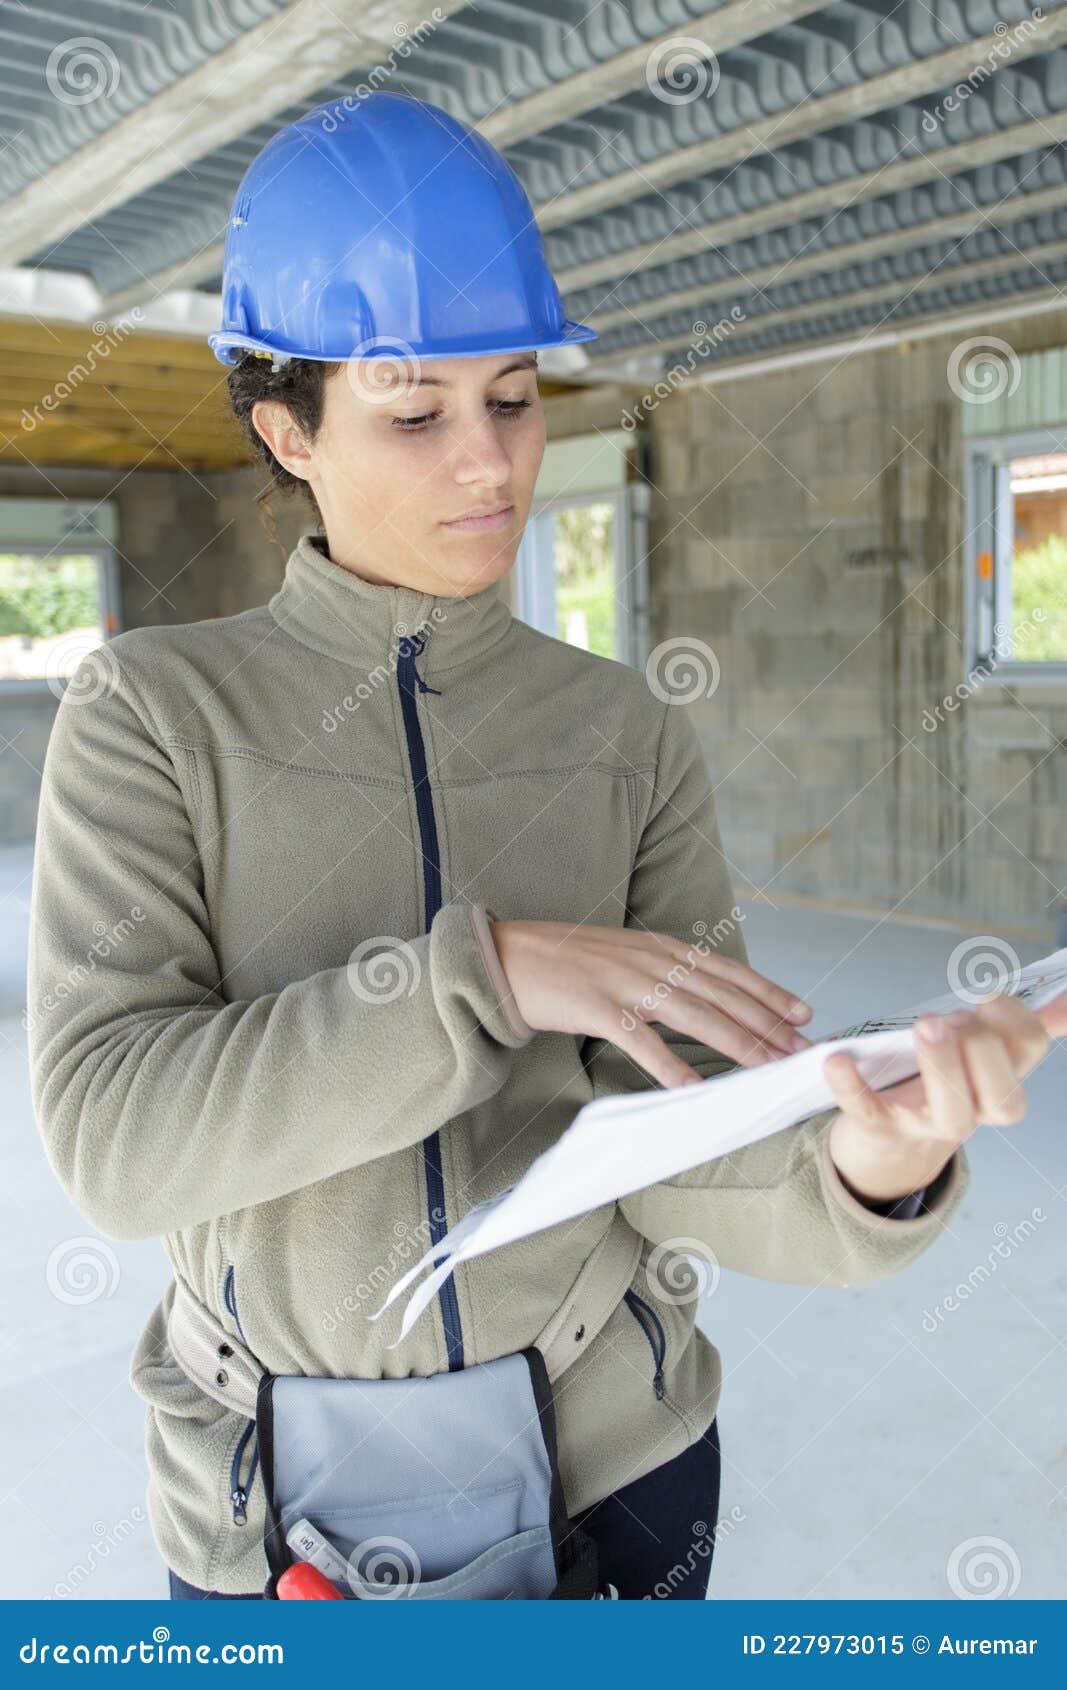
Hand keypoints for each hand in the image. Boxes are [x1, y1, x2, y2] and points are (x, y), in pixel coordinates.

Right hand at [488, 918, 812, 1088]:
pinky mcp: (597, 1007)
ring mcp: (626, 982)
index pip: (728, 972)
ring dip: (737, 1044)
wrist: (507, 957)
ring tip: (767, 1069)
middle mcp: (652, 961)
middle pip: (722, 996)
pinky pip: (640, 1041)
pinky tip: (693, 1087)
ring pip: (695, 1015)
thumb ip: (662, 974)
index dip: (768, 993)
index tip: (803, 1015)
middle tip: (801, 1052)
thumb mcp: (624, 958)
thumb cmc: (566, 965)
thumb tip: (702, 1000)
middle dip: (767, 1025)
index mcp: (661, 948)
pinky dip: (670, 1065)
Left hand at [821, 991, 1064, 1204]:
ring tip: (927, 1025)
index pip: (1030, 1050)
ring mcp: (926, 1122)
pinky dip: (850, 1086)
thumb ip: (1024, 1027)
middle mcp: (973, 1108)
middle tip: (952, 1019)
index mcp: (1001, 1080)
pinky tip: (836, 1059)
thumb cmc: (943, 1082)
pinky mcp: (880, 1127)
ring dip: (943, 1064)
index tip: (985, 997)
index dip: (1013, 1019)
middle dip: (983, 1048)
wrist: (892, 1141)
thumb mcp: (982, 1056)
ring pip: (952, 1110)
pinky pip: (868, 1111)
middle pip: (1002, 1094)